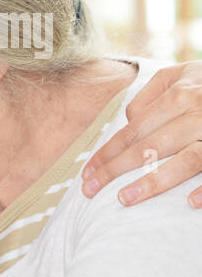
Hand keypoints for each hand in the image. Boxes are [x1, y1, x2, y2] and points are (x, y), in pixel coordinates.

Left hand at [82, 60, 201, 207]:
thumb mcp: (183, 74)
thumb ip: (151, 94)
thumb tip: (129, 120)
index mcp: (180, 95)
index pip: (132, 130)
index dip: (107, 153)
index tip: (86, 174)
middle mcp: (198, 111)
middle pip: (150, 146)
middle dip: (115, 170)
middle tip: (90, 191)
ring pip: (186, 159)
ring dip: (154, 181)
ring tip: (124, 200)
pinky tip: (190, 203)